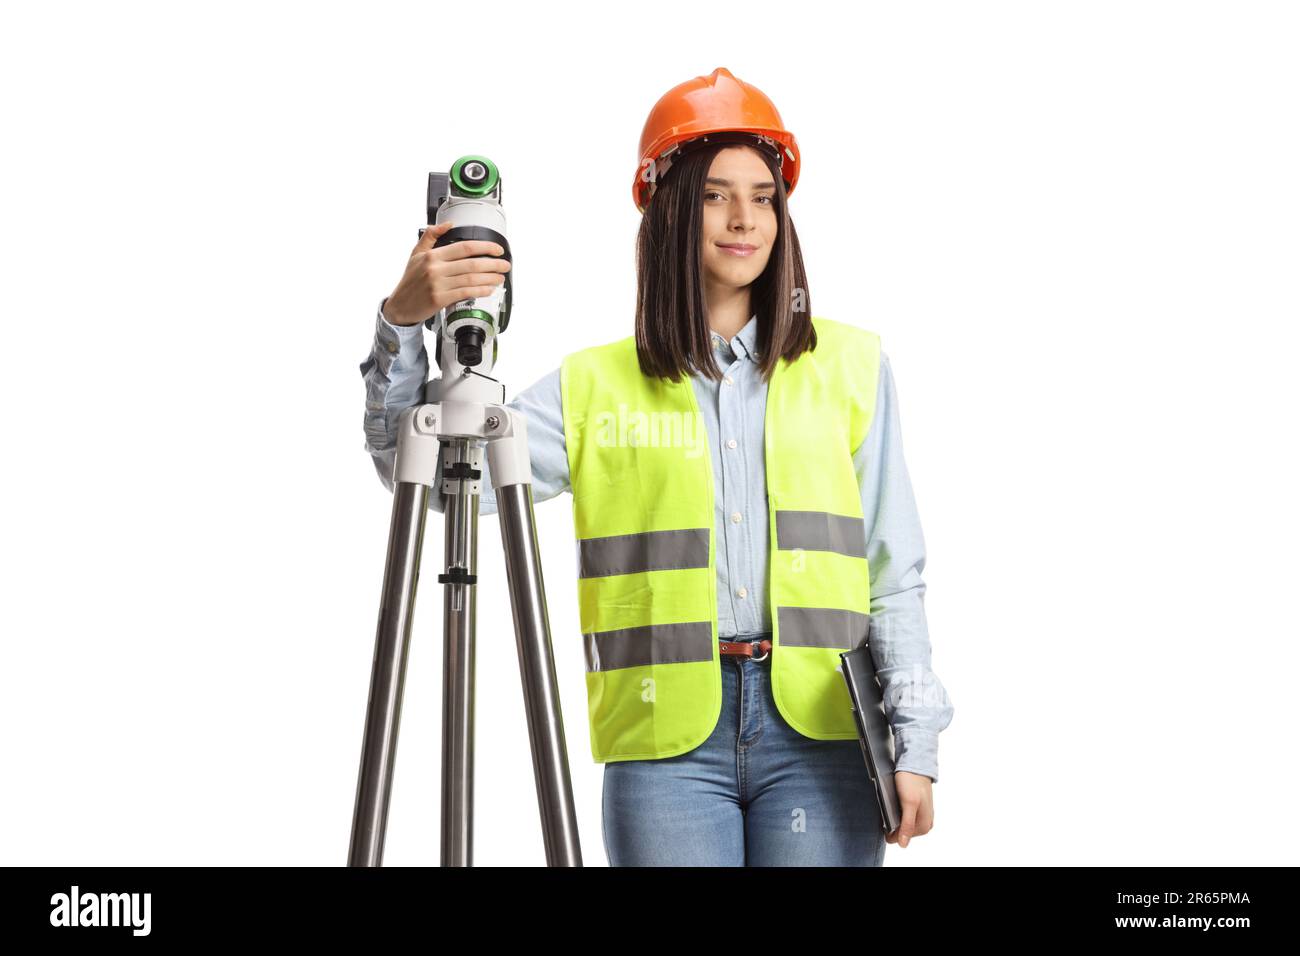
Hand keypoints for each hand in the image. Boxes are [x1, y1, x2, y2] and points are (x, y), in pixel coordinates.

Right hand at [382, 221, 511, 326]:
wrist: (400, 306)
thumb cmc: (410, 281)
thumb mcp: (416, 253)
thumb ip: (430, 235)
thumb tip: (448, 223)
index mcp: (433, 255)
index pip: (464, 247)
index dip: (484, 247)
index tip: (497, 249)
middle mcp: (435, 269)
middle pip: (471, 263)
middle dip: (493, 264)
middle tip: (505, 265)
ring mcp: (438, 284)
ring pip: (471, 279)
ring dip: (490, 278)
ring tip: (500, 277)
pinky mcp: (440, 299)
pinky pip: (465, 293)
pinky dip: (480, 291)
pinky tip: (489, 289)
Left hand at [886, 770, 933, 847]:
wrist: (915, 764)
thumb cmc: (913, 782)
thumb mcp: (909, 803)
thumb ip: (907, 824)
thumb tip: (903, 844)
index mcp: (924, 826)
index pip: (900, 839)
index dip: (889, 831)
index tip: (883, 819)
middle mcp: (925, 824)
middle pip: (901, 832)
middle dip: (892, 824)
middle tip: (886, 808)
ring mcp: (921, 817)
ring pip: (902, 824)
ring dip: (894, 818)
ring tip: (890, 805)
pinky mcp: (917, 810)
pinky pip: (903, 817)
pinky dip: (897, 812)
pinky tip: (894, 804)